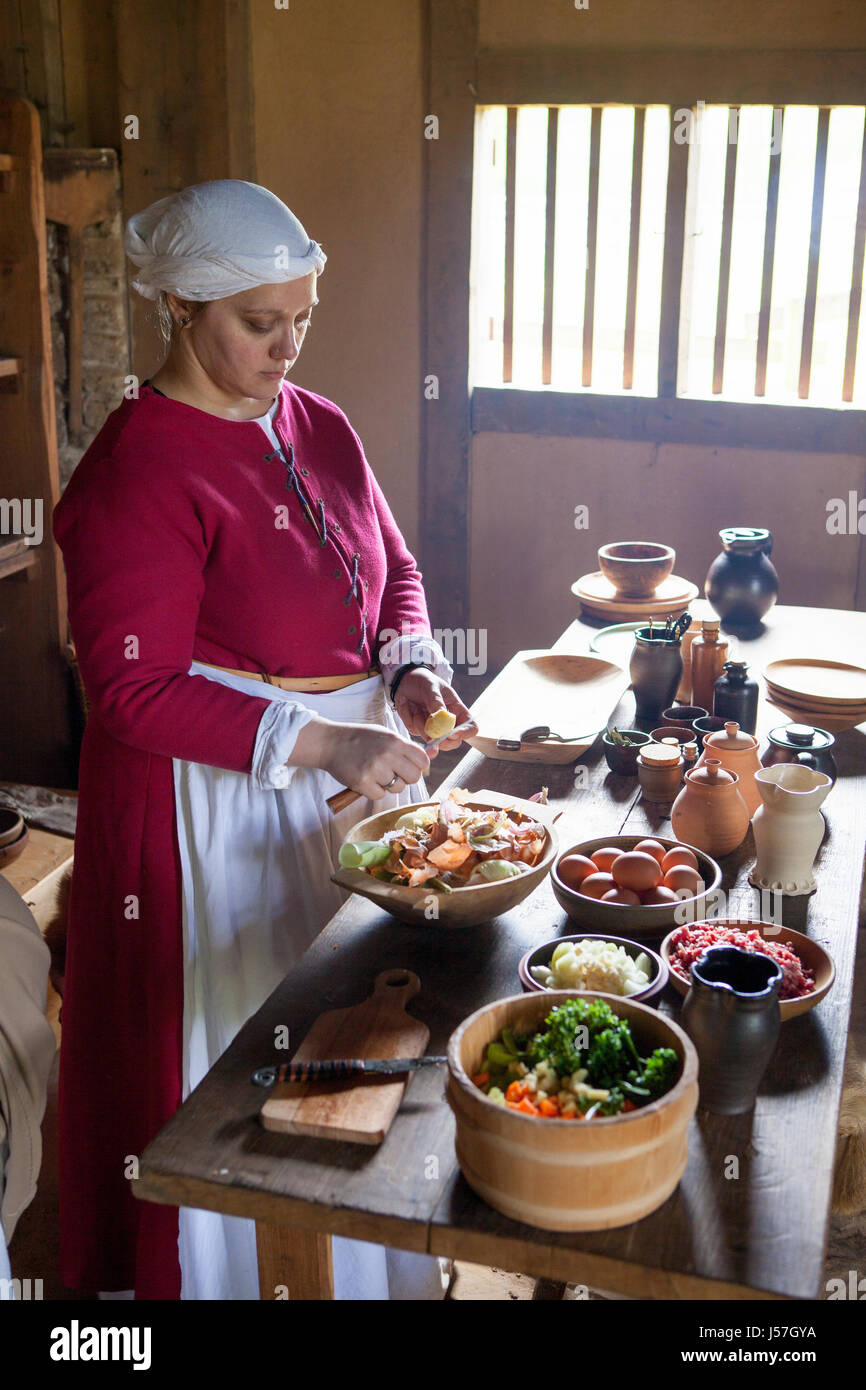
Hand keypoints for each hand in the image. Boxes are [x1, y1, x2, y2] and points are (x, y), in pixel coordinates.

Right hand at [292, 715, 430, 799]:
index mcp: (395, 741)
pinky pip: (379, 795)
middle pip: (414, 778)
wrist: (330, 742)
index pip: (423, 761)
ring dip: (389, 786)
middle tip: (393, 773)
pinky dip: (373, 791)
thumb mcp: (386, 735)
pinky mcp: (362, 782)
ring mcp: (375, 769)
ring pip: (398, 788)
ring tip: (376, 774)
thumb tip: (433, 754)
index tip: (409, 766)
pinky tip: (365, 779)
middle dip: (405, 778)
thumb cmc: (360, 739)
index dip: (418, 766)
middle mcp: (387, 754)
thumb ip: (406, 747)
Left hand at [393, 669, 476, 755]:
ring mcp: (433, 728)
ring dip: (422, 725)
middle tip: (432, 737)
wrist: (404, 681)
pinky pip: (416, 732)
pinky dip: (411, 721)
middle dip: (443, 741)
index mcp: (457, 710)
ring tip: (416, 708)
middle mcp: (448, 722)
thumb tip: (443, 719)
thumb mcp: (431, 686)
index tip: (453, 734)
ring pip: (432, 740)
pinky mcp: (419, 729)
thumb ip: (437, 702)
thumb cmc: (423, 681)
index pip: (471, 727)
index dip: (466, 733)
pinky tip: (410, 709)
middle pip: (454, 742)